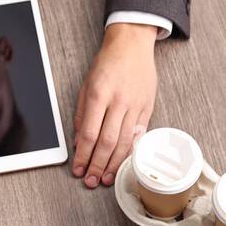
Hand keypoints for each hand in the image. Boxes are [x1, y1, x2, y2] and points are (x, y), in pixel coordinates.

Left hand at [72, 23, 158, 188]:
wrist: (132, 45)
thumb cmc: (107, 63)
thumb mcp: (86, 86)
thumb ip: (82, 116)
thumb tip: (79, 143)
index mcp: (99, 94)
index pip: (90, 134)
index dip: (83, 157)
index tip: (78, 169)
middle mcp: (118, 101)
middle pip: (107, 143)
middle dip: (97, 166)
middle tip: (91, 181)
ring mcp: (135, 106)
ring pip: (124, 143)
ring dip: (114, 165)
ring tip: (106, 179)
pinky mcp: (147, 108)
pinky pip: (138, 136)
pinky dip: (129, 152)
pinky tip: (123, 164)